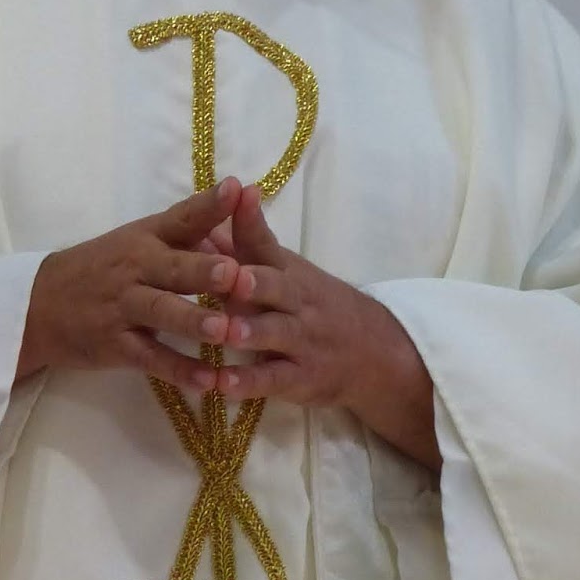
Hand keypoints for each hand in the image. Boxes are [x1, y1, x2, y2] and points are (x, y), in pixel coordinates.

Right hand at [17, 178, 248, 390]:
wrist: (38, 304)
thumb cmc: (101, 269)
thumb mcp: (136, 242)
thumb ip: (184, 235)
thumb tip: (237, 218)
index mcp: (146, 238)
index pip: (180, 217)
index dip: (208, 204)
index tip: (236, 189)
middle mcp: (136, 268)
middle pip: (173, 268)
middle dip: (203, 270)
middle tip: (235, 273)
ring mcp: (124, 307)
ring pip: (162, 313)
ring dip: (193, 321)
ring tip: (223, 329)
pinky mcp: (116, 345)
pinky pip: (151, 358)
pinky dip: (179, 371)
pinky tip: (207, 382)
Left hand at [213, 184, 439, 468]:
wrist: (375, 350)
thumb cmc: (315, 304)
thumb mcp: (287, 272)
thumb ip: (245, 247)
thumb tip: (203, 217)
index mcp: (287, 271)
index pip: (267, 241)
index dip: (251, 219)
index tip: (237, 194)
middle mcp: (295, 301)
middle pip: (275, 286)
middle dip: (255, 280)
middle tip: (233, 275)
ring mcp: (300, 340)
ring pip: (274, 333)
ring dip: (250, 331)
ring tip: (226, 331)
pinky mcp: (300, 378)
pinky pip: (273, 380)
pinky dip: (247, 383)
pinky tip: (223, 385)